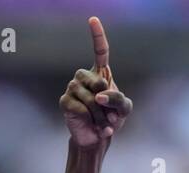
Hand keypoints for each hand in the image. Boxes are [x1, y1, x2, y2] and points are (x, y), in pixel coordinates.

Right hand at [60, 16, 131, 148]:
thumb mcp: (124, 109)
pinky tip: (93, 125)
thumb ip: (118, 99)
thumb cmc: (111, 119)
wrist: (97, 138)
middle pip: (100, 83)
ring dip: (101, 116)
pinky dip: (91, 120)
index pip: (100, 51)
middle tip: (110, 116)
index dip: (97, 35)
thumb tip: (99, 96)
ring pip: (92, 99)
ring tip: (102, 124)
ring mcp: (73, 87)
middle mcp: (84, 77)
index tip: (93, 19)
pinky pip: (81, 108)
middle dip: (109, 103)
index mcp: (100, 73)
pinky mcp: (64, 101)